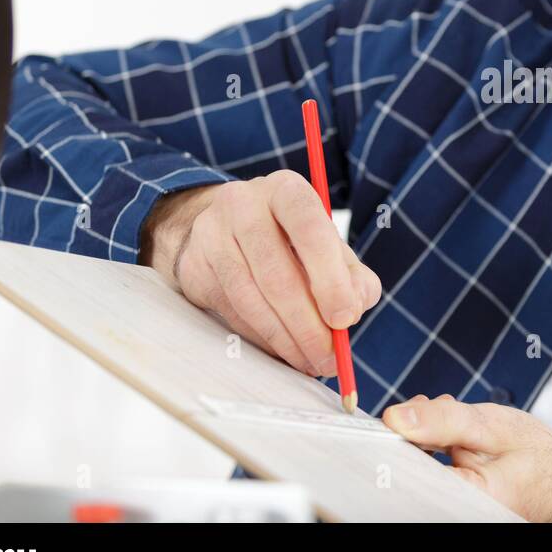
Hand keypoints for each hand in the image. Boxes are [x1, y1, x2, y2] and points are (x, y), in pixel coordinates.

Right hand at [139, 171, 380, 376]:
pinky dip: (262, 337)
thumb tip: (356, 306)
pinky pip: (232, 310)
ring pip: (252, 298)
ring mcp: (213, 232)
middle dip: (308, 325)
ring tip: (310, 360)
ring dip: (286, 339)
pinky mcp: (195, 264)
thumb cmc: (290, 240)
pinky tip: (283, 349)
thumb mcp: (328, 247)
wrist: (227, 230)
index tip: (345, 319)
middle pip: (278, 273)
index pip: (311, 230)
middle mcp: (245, 203)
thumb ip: (353, 276)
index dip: (330, 279)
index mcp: (288, 191)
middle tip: (329, 358)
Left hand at [382, 395, 551, 521]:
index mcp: (461, 496)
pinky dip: (436, 449)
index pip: (404, 469)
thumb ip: (443, 421)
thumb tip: (395, 417)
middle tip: (429, 408)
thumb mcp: (494, 427)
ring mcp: (454, 507)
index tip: (401, 414)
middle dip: (413, 431)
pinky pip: (433, 474)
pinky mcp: (456, 502)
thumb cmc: (542, 460)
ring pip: (419, 467)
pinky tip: (451, 435)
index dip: (397, 436)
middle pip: (408, 468)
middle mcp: (452, 508)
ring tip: (447, 417)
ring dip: (424, 437)